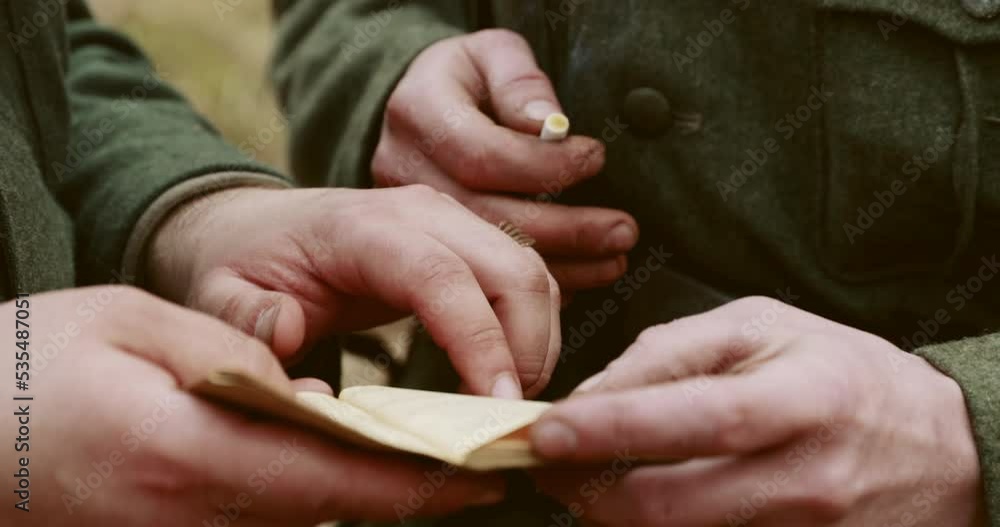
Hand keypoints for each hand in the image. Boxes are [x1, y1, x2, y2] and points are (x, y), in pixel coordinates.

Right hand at [4, 287, 502, 525]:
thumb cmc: (33, 367)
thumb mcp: (133, 328)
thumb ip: (236, 363)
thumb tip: (317, 402)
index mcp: (193, 454)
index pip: (338, 479)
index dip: (423, 480)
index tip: (488, 470)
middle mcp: (200, 514)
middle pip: (337, 513)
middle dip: (417, 493)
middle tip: (486, 465)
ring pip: (311, 519)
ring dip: (378, 496)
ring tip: (441, 460)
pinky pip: (272, 516)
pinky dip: (327, 494)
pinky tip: (357, 464)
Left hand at [148, 184, 559, 397]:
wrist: (259, 226)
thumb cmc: (244, 263)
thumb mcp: (220, 292)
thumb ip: (244, 316)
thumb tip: (288, 332)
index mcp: (362, 228)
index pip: (442, 276)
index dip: (480, 340)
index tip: (495, 404)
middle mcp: (421, 212)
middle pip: (511, 268)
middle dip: (528, 347)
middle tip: (507, 417)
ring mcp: (452, 220)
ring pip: (532, 272)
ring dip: (537, 340)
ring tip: (507, 402)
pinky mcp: (467, 239)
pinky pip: (525, 277)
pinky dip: (532, 327)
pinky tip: (508, 373)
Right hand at [371, 29, 638, 291]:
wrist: (420, 110)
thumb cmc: (470, 79)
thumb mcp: (491, 54)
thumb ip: (519, 81)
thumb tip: (549, 124)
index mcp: (418, 112)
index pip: (483, 153)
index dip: (546, 165)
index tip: (596, 158)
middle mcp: (404, 167)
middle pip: (486, 213)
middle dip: (564, 228)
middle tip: (624, 230)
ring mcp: (408, 212)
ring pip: (486, 256)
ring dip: (560, 264)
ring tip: (615, 259)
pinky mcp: (426, 243)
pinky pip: (485, 276)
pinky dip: (538, 281)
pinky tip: (583, 278)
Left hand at [529, 297, 984, 525]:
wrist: (938, 449)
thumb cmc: (839, 373)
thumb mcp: (763, 328)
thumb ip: (672, 351)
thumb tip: (591, 397)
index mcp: (802, 399)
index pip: (698, 419)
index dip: (614, 429)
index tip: (544, 431)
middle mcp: (806, 478)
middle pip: (672, 505)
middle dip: (587, 492)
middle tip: (544, 464)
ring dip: (610, 514)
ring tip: (584, 478)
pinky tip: (638, 499)